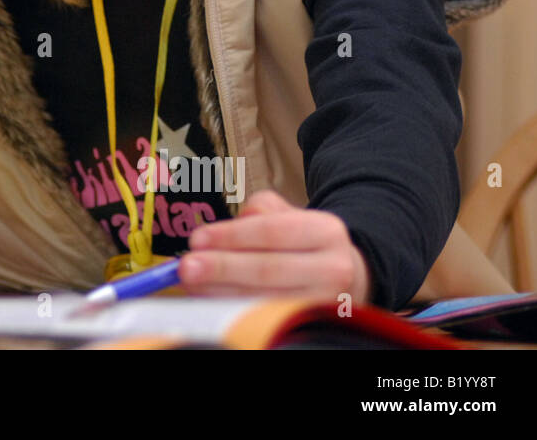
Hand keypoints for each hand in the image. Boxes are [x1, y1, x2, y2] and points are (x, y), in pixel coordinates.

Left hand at [178, 189, 371, 304]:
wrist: (350, 277)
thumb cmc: (304, 243)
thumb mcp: (289, 214)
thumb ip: (257, 212)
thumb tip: (222, 234)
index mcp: (325, 231)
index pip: (272, 231)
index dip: (231, 236)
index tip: (197, 239)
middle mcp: (334, 268)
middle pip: (269, 269)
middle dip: (222, 268)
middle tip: (186, 267)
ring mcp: (328, 302)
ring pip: (267, 299)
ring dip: (223, 293)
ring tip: (193, 285)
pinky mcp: (317, 325)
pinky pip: (270, 318)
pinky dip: (237, 310)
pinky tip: (214, 302)